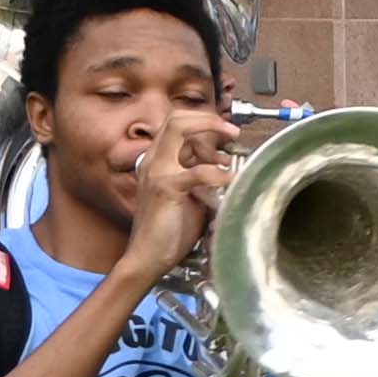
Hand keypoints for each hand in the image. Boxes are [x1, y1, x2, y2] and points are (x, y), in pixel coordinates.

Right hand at [124, 108, 234, 281]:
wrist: (146, 257)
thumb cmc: (167, 231)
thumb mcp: (188, 196)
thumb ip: (199, 176)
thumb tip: (222, 164)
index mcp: (156, 161)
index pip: (177, 124)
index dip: (202, 122)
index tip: (225, 133)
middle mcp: (153, 161)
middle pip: (177, 118)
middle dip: (209, 119)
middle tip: (231, 131)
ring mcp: (157, 171)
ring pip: (180, 130)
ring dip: (212, 139)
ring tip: (229, 159)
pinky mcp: (165, 188)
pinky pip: (197, 171)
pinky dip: (219, 174)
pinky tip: (230, 181)